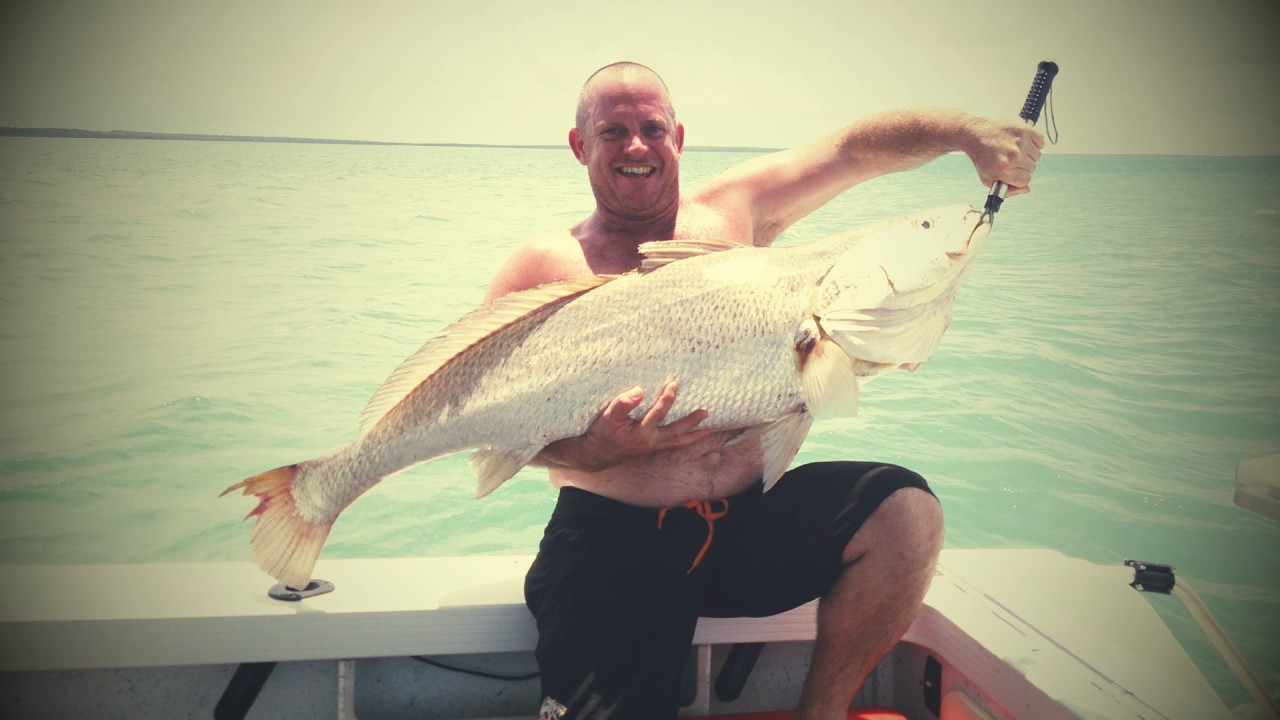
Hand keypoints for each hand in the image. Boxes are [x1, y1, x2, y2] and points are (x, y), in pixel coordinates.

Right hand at [590, 381, 709, 452]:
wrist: (595, 455)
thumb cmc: (601, 434)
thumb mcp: (607, 417)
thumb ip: (622, 403)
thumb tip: (639, 390)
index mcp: (641, 433)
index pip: (658, 414)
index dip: (666, 399)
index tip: (673, 385)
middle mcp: (650, 441)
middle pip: (675, 432)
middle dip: (691, 422)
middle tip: (705, 412)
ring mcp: (651, 447)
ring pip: (676, 442)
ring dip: (692, 436)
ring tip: (707, 431)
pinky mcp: (649, 449)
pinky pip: (671, 445)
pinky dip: (682, 441)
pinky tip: (689, 436)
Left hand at [965, 117, 1044, 196]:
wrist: (975, 133)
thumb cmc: (982, 157)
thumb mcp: (988, 178)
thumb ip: (1008, 189)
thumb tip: (1026, 189)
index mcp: (1004, 170)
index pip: (1026, 180)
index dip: (1019, 177)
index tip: (1013, 171)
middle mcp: (1014, 156)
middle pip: (1032, 167)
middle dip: (1023, 165)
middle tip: (1010, 158)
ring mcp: (1020, 142)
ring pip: (1037, 155)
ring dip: (1028, 154)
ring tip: (1014, 149)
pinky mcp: (1025, 129)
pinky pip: (1040, 141)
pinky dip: (1034, 142)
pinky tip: (1022, 142)